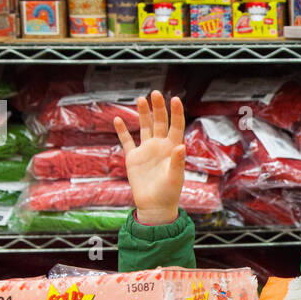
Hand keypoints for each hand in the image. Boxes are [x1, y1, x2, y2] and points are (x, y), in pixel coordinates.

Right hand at [115, 90, 185, 225]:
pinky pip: (127, 141)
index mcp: (172, 148)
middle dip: (158, 108)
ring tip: (141, 99)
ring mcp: (146, 150)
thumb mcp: (175, 177)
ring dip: (143, 113)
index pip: (175, 126)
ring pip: (144, 127)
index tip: (176, 99)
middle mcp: (160, 146)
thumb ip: (177, 161)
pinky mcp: (133, 158)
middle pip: (159, 122)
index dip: (176, 113)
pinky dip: (122, 131)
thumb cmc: (169, 193)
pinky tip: (118, 119)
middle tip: (156, 93)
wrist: (154, 206)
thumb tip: (181, 146)